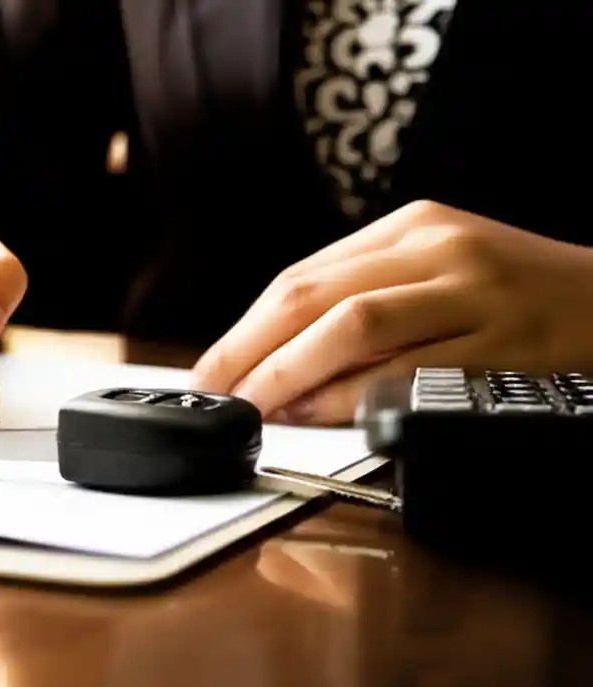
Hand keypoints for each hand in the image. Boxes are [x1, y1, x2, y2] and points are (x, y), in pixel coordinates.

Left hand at [190, 200, 592, 424]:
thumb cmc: (519, 294)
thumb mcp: (441, 268)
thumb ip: (365, 297)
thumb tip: (274, 355)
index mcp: (412, 227)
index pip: (302, 277)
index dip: (244, 329)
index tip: (210, 371)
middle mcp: (437, 250)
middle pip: (313, 296)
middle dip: (249, 351)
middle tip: (216, 394)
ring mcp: (475, 294)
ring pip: (353, 326)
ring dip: (289, 373)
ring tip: (257, 408)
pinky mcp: (505, 345)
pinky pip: (411, 373)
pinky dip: (355, 396)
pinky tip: (323, 415)